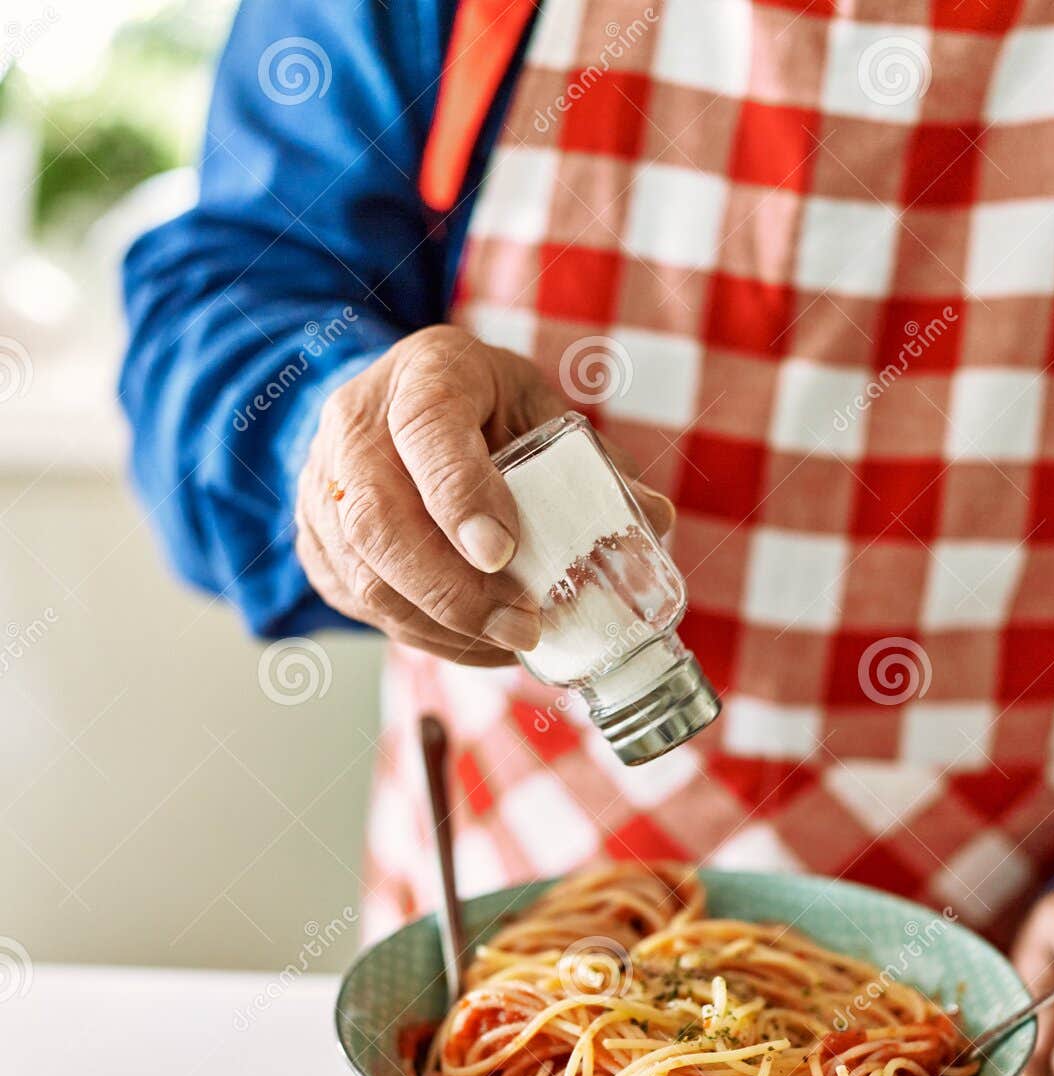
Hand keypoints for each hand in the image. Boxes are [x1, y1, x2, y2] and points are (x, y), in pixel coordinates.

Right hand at [294, 326, 673, 663]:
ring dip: (446, 626)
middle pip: (381, 521)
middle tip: (525, 624)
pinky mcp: (318, 546)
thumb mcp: (535, 408)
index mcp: (423, 373)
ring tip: (514, 642)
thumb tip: (655, 519)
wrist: (390, 408)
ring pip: (369, 577)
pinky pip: (367, 607)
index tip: (501, 551)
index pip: (426, 431)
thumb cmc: (479, 408)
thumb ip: (591, 461)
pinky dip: (431, 637)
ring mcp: (323, 489)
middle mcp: (356, 427)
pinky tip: (481, 644)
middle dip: (456, 590)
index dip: (459, 495)